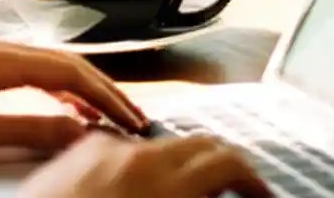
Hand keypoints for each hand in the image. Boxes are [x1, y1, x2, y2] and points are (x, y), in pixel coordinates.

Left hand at [0, 40, 148, 158]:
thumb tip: (77, 130)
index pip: (73, 74)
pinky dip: (52, 89)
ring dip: (78, 90)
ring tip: (101, 114)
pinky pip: (26, 73)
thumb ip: (28, 129)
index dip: (108, 98)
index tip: (132, 119)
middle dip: (102, 92)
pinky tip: (52, 105)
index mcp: (2, 59)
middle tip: (130, 117)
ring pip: (47, 68)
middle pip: (66, 65)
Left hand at [20, 132, 272, 197]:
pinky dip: (147, 159)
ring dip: (186, 158)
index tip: (262, 194)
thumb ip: (176, 192)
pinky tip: (145, 174)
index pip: (221, 158)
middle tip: (240, 186)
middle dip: (224, 161)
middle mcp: (121, 152)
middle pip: (192, 140)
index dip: (251, 176)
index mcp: (145, 175)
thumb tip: (206, 188)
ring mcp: (94, 149)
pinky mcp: (72, 155)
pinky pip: (123, 147)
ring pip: (159, 142)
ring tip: (196, 179)